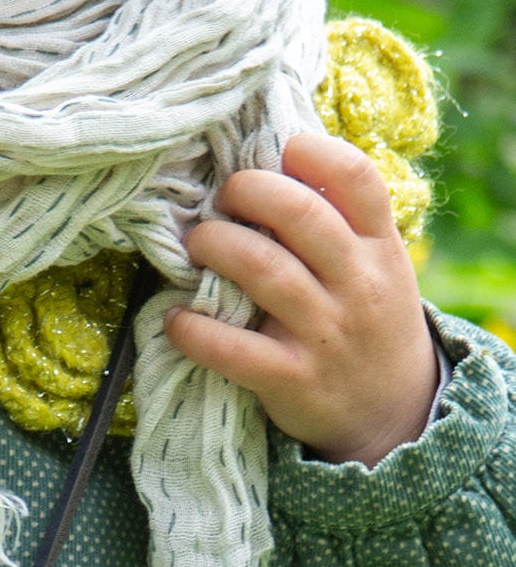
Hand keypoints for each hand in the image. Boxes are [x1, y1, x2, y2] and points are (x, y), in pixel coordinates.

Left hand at [164, 134, 438, 468]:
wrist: (392, 414)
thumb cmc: (370, 326)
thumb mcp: (379, 269)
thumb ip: (343, 225)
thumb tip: (277, 168)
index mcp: (381, 249)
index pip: (357, 180)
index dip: (313, 153)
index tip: (279, 152)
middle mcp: (357, 285)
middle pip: (301, 215)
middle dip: (249, 191)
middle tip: (222, 197)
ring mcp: (324, 334)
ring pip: (265, 271)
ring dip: (217, 246)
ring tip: (195, 243)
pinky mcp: (291, 379)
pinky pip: (234, 349)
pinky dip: (195, 331)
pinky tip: (174, 319)